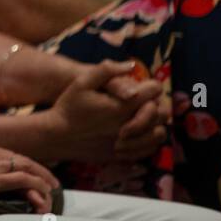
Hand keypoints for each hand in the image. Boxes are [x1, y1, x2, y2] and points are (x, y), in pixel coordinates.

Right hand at [0, 141, 58, 212]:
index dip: (29, 167)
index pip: (12, 156)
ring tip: (51, 196)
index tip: (37, 176)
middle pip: (24, 161)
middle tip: (53, 186)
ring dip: (43, 184)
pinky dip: (37, 188)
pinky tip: (42, 198)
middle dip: (42, 174)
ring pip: (28, 170)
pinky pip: (23, 181)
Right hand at [46, 61, 163, 160]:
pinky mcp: (125, 155)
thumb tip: (131, 65)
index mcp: (122, 106)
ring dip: (157, 123)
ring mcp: (129, 143)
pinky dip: (151, 140)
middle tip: (147, 100)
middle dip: (158, 103)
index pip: (154, 91)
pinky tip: (140, 133)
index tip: (145, 85)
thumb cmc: (69, 106)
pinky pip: (150, 149)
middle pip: (163, 113)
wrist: (58, 135)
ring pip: (160, 133)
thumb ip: (107, 70)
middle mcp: (130, 125)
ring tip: (145, 117)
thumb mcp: (82, 82)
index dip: (152, 85)